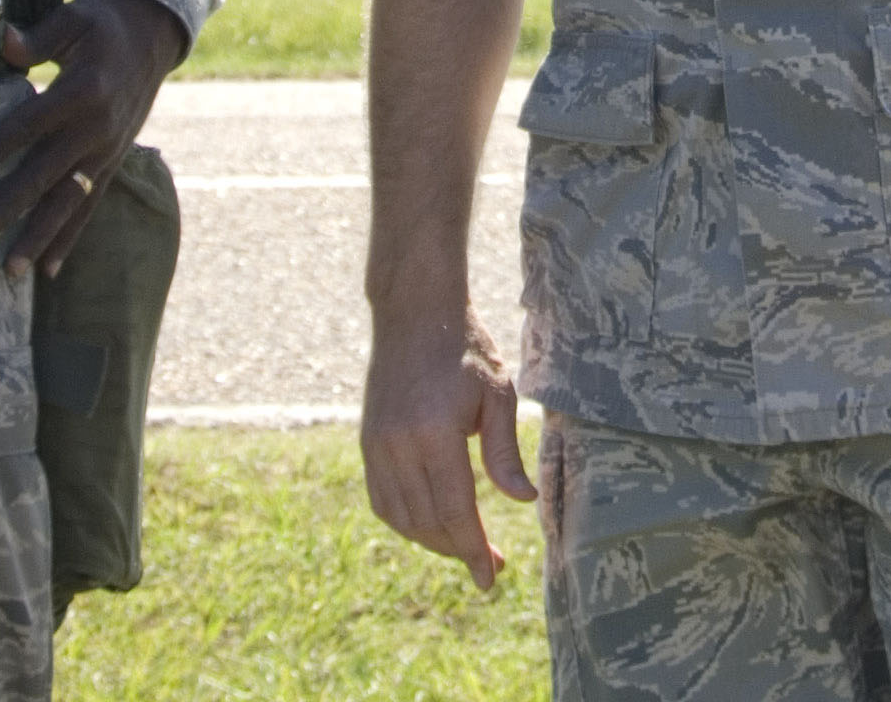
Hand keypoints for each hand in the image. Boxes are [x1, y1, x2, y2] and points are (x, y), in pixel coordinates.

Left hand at [0, 0, 184, 276]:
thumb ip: (38, 37)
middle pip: (47, 172)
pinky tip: (48, 270)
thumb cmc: (104, 24)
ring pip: (70, 200)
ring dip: (40, 236)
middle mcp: (98, 127)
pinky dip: (69, 238)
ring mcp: (108, 150)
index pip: (32, 123)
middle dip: (11, 206)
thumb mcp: (74, 17)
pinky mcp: (112, 162)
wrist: (153, 36)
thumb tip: (3, 39)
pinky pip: (89, 205)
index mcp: (84, 89)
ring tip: (10, 269)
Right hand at [360, 307, 533, 589]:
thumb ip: (505, 451)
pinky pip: (382, 500)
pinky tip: (430, 525)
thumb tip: (523, 500)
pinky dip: (406, 522)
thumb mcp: (497, 393)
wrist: (414, 314)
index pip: (455, 510)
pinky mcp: (367, 442)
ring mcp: (376, 445)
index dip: (474, 549)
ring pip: (401, 517)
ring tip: (464, 545)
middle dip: (458, 550)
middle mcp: (398, 445)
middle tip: (490, 563)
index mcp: (434, 433)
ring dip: (432, 541)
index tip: (491, 577)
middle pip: (427, 521)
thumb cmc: (464, 350)